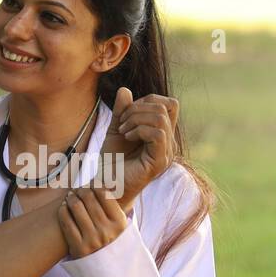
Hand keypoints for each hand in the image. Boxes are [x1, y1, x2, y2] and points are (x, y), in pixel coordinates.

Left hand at [58, 186, 129, 258]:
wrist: (106, 271)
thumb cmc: (110, 241)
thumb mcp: (119, 226)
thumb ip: (113, 207)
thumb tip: (106, 180)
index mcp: (119, 223)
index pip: (104, 194)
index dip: (94, 184)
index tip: (89, 184)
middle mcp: (107, 231)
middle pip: (88, 198)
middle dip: (80, 189)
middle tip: (77, 189)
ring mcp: (92, 240)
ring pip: (76, 206)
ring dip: (70, 198)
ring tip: (70, 197)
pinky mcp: (78, 247)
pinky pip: (66, 222)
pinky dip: (62, 211)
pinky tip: (63, 208)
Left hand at [100, 87, 177, 207]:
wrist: (106, 186)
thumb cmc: (112, 161)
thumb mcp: (115, 129)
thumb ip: (121, 111)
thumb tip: (125, 90)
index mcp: (163, 134)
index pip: (169, 104)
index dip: (147, 100)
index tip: (127, 114)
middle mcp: (169, 143)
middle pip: (164, 107)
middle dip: (138, 108)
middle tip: (121, 123)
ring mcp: (167, 153)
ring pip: (160, 118)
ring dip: (136, 119)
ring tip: (123, 131)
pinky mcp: (160, 162)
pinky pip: (158, 134)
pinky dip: (139, 130)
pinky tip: (127, 137)